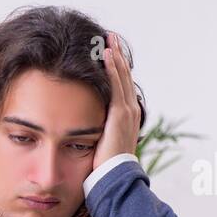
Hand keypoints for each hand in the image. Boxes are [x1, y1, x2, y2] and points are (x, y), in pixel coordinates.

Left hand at [93, 31, 142, 171]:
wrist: (115, 178)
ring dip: (115, 57)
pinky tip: (107, 54)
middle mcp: (131, 110)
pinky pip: (116, 85)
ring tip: (108, 39)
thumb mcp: (101, 143)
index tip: (108, 53)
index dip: (116, 69)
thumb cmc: (105, 167)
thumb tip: (84, 126)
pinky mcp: (120, 113)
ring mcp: (127, 111)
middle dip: (117, 56)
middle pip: (124, 77)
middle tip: (110, 38)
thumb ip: (96, 130)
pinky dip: (113, 68)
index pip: (122, 87)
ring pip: (122, 77)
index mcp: (127, 116)